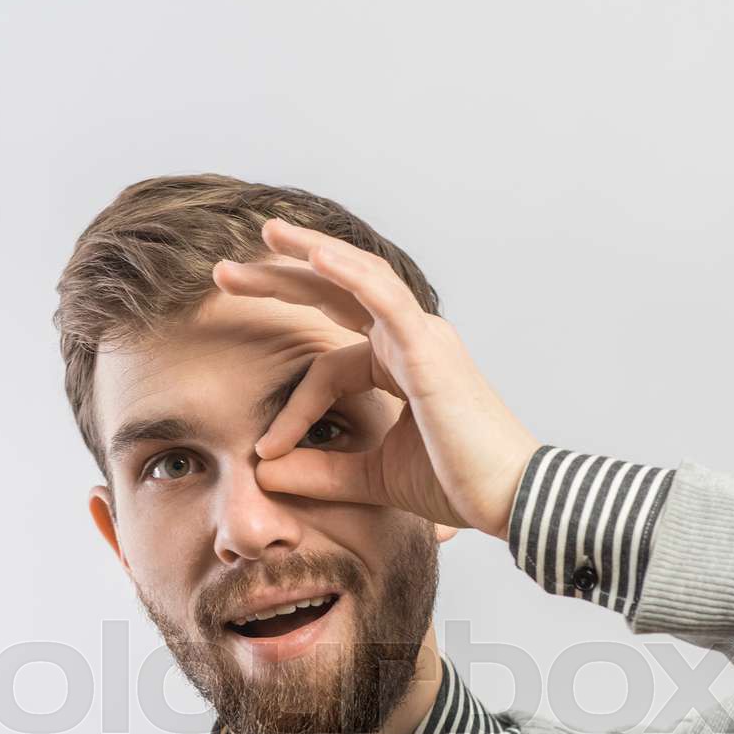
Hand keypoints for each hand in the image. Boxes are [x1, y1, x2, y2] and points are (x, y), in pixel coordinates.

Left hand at [211, 219, 541, 539]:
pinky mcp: (430, 347)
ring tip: (265, 235)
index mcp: (399, 366)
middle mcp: (411, 340)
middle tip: (224, 273)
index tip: (265, 451)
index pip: (328, 368)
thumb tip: (261, 471)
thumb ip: (318, 471)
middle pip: (336, 294)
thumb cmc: (455, 485)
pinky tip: (314, 254)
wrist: (509, 498)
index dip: (292, 409)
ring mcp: (423, 337)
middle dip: (280, 279)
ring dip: (309, 254)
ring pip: (358, 278)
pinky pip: (384, 296)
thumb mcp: (370, 478)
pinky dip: (350, 272)